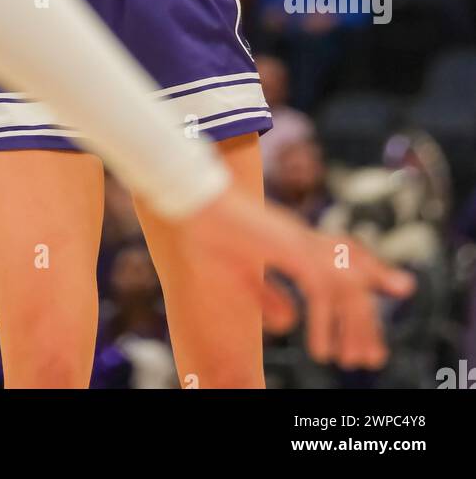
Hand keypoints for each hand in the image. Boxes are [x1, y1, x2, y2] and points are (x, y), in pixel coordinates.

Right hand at [189, 184, 413, 369]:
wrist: (194, 205)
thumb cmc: (210, 235)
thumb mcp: (243, 277)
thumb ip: (267, 297)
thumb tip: (289, 323)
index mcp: (295, 243)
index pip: (342, 266)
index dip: (357, 299)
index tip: (362, 334)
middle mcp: (306, 241)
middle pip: (352, 281)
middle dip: (364, 322)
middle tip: (372, 359)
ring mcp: (300, 243)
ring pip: (345, 288)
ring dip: (354, 327)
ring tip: (350, 362)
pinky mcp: (291, 248)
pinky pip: (319, 291)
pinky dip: (324, 324)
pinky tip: (319, 352)